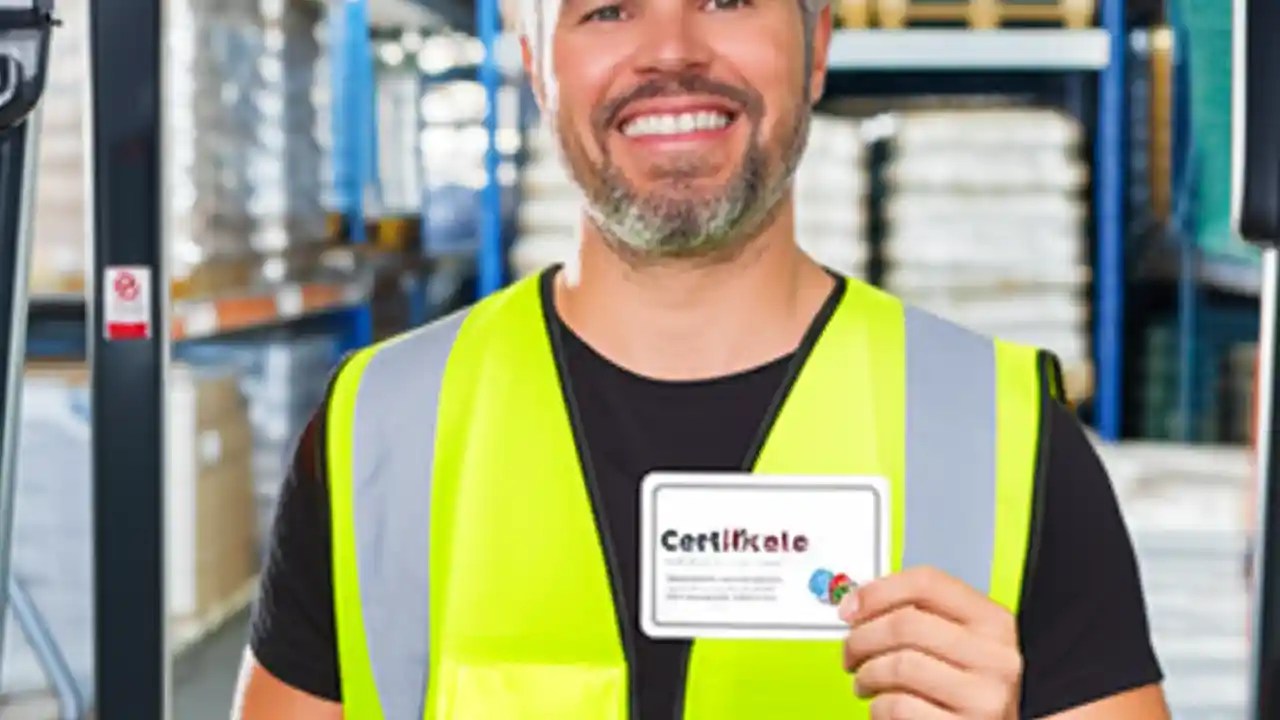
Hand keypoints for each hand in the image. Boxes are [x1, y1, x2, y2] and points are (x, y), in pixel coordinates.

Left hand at [838, 567, 1021, 718]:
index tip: (850, 609)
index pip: (927, 583)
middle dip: (861, 638)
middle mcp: (995, 656)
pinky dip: (878, 707)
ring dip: (867, 675)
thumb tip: (858, 604)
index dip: (877, 592)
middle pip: (905, 624)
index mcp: (994, 622)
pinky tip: (884, 708)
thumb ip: (924, 618)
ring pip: (898, 666)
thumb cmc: (971, 692)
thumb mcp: (965, 646)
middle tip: (850, 653)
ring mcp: (983, 697)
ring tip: (865, 683)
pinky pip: (898, 707)